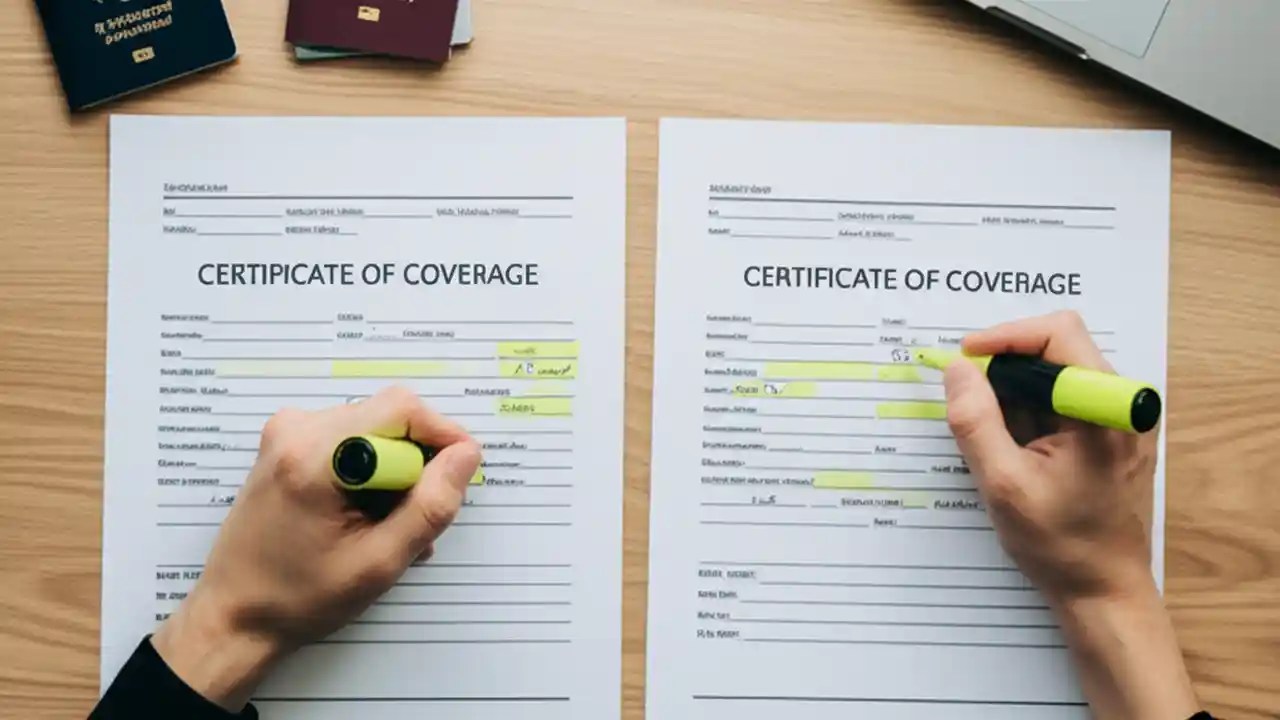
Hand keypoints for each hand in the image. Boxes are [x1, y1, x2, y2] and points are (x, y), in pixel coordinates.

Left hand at [152, 387, 481, 710]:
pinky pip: (351, 440)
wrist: (233, 616)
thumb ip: (429, 506)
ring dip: (395, 473)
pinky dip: (371, 473)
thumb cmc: (300, 598)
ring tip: (390, 529)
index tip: (457, 482)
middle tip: (419, 522)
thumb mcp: (378, 562)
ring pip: (374, 430)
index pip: (402, 409)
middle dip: (417, 465)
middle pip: (389, 417)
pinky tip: (366, 517)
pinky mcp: (286, 444)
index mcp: (314, 454)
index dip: (442, 437)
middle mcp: (296, 428)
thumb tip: (467, 455)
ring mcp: (287, 433)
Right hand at [942, 311, 1155, 602]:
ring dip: (1015, 390)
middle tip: (966, 399)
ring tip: (988, 430)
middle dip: (1005, 367)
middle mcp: (1124, 402)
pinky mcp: (1113, 432)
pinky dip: (1029, 408)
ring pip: (1057, 372)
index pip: (1058, 333)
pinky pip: (1064, 398)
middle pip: (1058, 348)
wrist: (1104, 590)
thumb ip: (976, 421)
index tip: (963, 360)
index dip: (1005, 338)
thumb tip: (956, 369)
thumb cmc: (1059, 544)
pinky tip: (1011, 444)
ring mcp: (1122, 417)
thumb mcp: (1003, 484)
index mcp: (1107, 407)